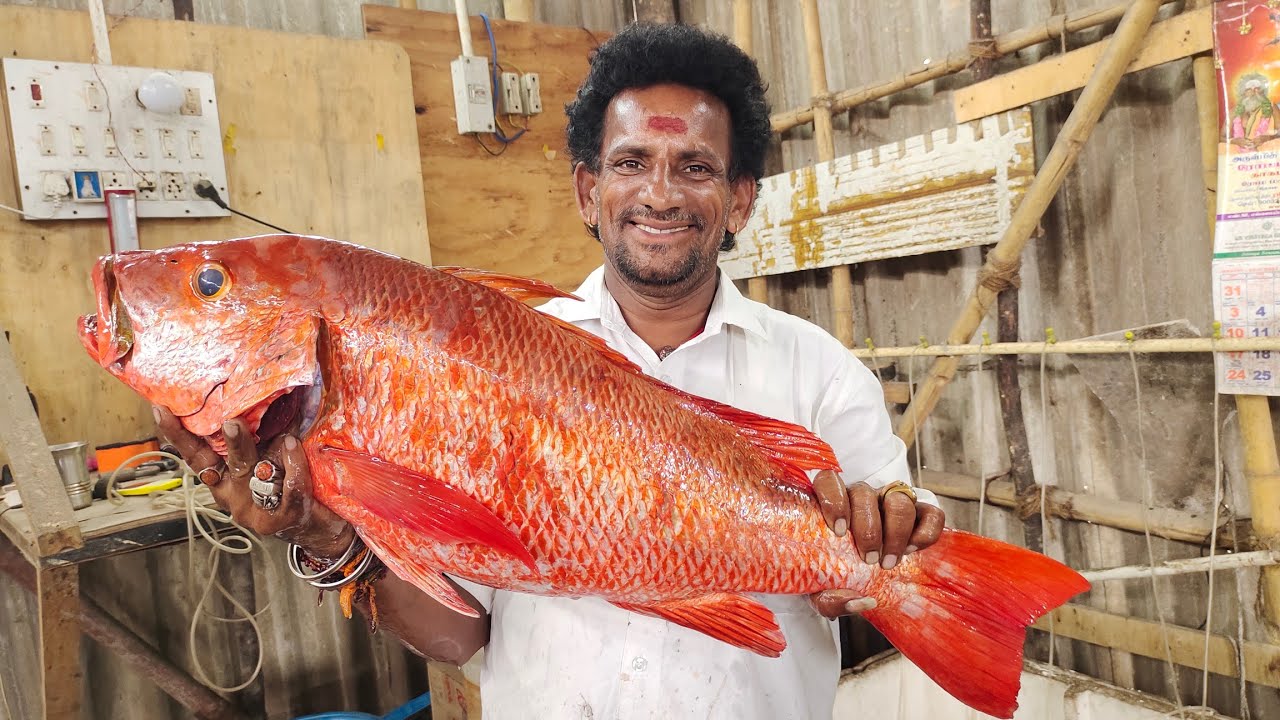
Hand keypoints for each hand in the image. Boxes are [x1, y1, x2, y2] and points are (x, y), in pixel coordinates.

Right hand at [153, 405, 353, 558]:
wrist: (320, 527)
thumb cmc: (290, 485)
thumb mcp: (269, 460)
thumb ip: (260, 437)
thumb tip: (260, 395)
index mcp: (221, 479)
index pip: (195, 455)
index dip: (177, 435)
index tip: (161, 409)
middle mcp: (230, 495)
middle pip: (218, 464)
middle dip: (224, 442)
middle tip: (230, 422)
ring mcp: (252, 510)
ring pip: (250, 475)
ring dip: (252, 450)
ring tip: (255, 428)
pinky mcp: (279, 519)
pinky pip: (288, 488)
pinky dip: (294, 466)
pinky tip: (295, 447)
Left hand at [808, 470, 944, 619]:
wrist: (858, 579)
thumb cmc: (833, 578)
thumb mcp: (822, 593)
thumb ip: (830, 600)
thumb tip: (859, 602)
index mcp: (831, 506)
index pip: (828, 481)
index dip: (834, 500)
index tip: (839, 531)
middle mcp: (860, 498)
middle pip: (865, 492)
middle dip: (869, 529)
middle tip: (869, 559)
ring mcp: (890, 503)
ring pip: (898, 498)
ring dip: (896, 532)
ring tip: (890, 562)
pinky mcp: (918, 514)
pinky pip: (931, 512)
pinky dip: (926, 531)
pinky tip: (912, 550)